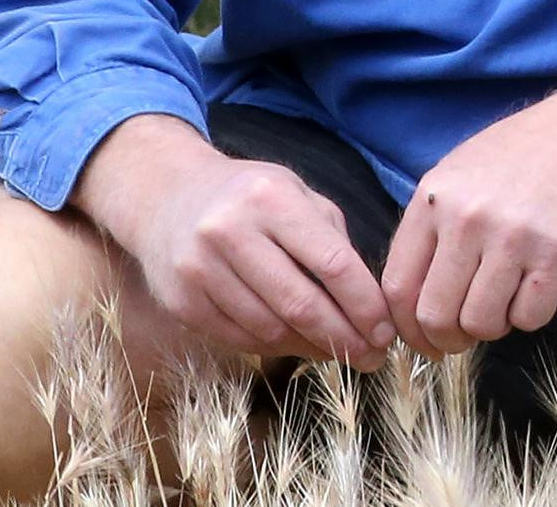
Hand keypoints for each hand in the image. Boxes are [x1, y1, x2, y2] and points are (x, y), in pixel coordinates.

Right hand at [74, 115, 391, 368]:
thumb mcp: (298, 197)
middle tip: (373, 358)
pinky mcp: (180, 301)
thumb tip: (371, 306)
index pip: (332, 263)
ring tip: (342, 353)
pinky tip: (300, 347)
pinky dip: (275, 348)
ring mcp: (199, 268)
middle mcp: (231, 232)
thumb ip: (333, 242)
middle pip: (300, 303)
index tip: (388, 332)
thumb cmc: (253, 199)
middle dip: (344, 338)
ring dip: (313, 348)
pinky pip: (238, 338)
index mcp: (272, 200)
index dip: (365, 305)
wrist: (168, 197)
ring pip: (269, 328)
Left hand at [380, 89, 556, 355]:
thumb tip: (412, 294)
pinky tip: (542, 286)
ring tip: (510, 301)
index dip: (407, 328)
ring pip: (481, 323)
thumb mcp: (463, 172)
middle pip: (435, 314)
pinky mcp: (556, 254)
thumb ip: (433, 225)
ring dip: (494, 326)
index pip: (397, 287)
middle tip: (465, 337)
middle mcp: (466, 219)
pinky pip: (529, 318)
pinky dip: (533, 315)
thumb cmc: (531, 153)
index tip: (424, 340)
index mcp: (434, 200)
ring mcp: (512, 237)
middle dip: (448, 339)